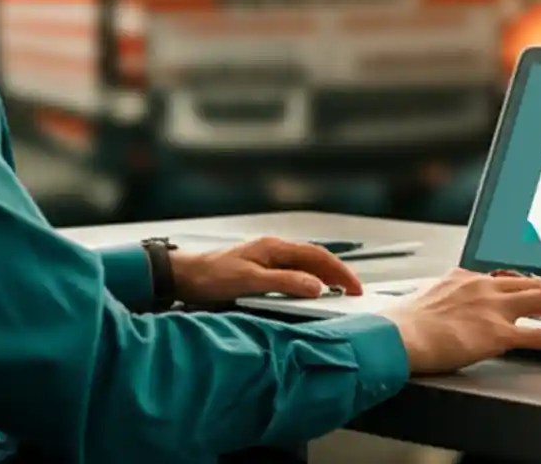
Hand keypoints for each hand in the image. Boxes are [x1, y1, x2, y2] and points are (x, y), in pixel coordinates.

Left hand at [169, 236, 362, 303]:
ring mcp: (266, 259)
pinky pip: (292, 273)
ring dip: (324, 277)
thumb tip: (316, 286)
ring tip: (339, 293)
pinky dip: (307, 282)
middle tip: (355, 292)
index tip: (355, 286)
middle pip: (314, 259)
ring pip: (304, 265)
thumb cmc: (212, 276)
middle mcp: (273, 250)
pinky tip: (310, 293)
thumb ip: (284, 282)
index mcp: (274, 247)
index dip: (339, 271)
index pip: (317, 256)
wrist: (184, 276)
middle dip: (337, 273)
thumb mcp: (250, 281)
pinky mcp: (259, 270)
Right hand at [378, 268, 540, 373]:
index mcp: (462, 278)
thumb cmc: (400, 325)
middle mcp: (481, 286)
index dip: (521, 291)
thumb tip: (440, 315)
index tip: (529, 299)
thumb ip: (441, 302)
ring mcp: (492, 308)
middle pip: (531, 281)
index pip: (502, 279)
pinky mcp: (497, 333)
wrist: (395, 336)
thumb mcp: (422, 301)